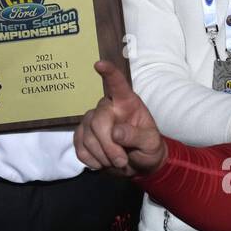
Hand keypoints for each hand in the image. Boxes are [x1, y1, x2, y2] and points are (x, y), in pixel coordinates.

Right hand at [73, 60, 165, 177]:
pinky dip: (92, 160)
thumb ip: (137, 136)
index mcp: (126, 102)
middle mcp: (107, 107)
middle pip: (98, 121)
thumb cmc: (148, 148)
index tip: (99, 64)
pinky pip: (80, 148)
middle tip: (122, 161)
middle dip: (108, 146)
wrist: (138, 166)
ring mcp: (92, 121)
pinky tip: (103, 162)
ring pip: (87, 136)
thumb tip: (116, 133)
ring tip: (117, 162)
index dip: (109, 73)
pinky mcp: (82, 136)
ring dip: (103, 156)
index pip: (118, 84)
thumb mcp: (151, 143)